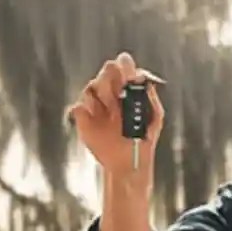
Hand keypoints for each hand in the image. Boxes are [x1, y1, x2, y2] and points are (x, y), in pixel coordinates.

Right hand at [68, 52, 164, 179]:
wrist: (128, 164)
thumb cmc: (142, 140)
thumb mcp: (154, 117)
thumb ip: (150, 96)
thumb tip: (143, 78)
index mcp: (128, 90)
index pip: (123, 66)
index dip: (124, 66)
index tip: (128, 75)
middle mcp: (111, 94)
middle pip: (105, 71)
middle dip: (111, 78)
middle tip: (119, 93)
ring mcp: (96, 106)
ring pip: (91, 86)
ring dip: (102, 97)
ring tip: (112, 113)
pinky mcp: (83, 119)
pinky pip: (77, 106)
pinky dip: (84, 110)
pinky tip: (96, 119)